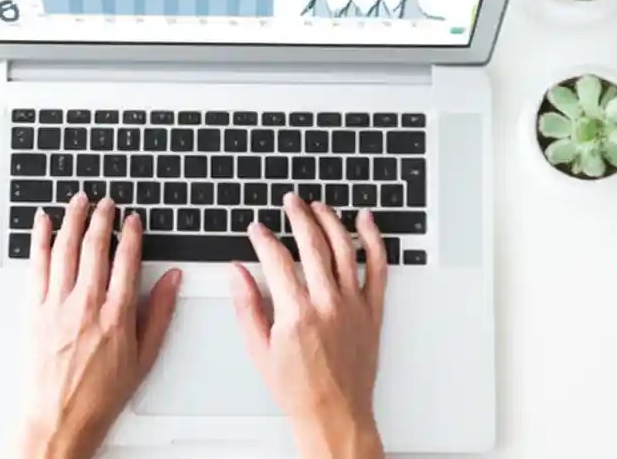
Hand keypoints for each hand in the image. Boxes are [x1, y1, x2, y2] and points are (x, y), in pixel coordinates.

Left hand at [17, 194, 181, 458]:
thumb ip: (160, 313)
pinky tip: (43, 223)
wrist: (59, 418)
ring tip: (78, 200)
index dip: (131, 233)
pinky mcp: (33, 310)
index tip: (132, 219)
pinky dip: (40, 239)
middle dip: (102, 217)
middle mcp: (86, 304)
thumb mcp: (144, 357)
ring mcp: (56, 304)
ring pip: (65, 248)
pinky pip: (37, 264)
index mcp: (117, 314)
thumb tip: (173, 279)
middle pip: (95, 246)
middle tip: (106, 202)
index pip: (127, 259)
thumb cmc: (100, 394)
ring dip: (72, 219)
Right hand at [232, 194, 387, 458]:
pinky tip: (366, 221)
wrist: (334, 414)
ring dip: (331, 220)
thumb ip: (247, 306)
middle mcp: (327, 304)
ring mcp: (354, 305)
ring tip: (319, 206)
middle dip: (298, 216)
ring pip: (345, 248)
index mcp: (296, 314)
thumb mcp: (259, 349)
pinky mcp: (373, 311)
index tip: (257, 229)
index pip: (276, 259)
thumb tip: (238, 272)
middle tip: (290, 202)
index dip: (263, 238)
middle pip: (312, 244)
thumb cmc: (298, 388)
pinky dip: (374, 240)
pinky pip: (378, 268)